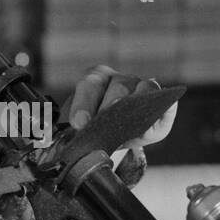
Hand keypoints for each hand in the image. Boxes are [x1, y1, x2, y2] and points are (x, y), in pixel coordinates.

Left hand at [61, 64, 176, 151]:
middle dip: (109, 105)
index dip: (84, 103)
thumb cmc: (94, 129)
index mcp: (95, 81)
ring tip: (127, 124)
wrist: (115, 138)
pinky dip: (162, 111)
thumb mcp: (76, 129)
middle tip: (102, 122)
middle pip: (117, 85)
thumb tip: (54, 137)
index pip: (89, 83)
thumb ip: (66, 131)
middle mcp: (119, 81)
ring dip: (135, 106)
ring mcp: (143, 88)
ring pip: (143, 88)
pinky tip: (151, 126)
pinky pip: (166, 103)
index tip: (80, 123)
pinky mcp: (162, 103)